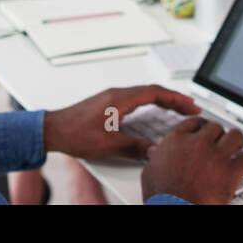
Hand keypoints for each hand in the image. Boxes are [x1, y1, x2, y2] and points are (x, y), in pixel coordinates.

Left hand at [43, 85, 198, 160]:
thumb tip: (155, 150)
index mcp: (119, 99)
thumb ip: (135, 147)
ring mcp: (111, 99)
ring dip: (162, 102)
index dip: (176, 99)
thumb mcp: (109, 144)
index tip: (190, 105)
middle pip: (152, 92)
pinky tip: (152, 115)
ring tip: (177, 110)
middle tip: (190, 108)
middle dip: (174, 99)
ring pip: (144, 95)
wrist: (53, 130)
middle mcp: (116, 95)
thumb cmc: (74, 133)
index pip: (155, 93)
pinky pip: (135, 101)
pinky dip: (150, 105)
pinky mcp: (107, 105)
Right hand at [141, 117, 242, 204]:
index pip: (194, 123)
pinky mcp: (231, 171)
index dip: (202, 127)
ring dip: (237, 141)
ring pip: (235, 136)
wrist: (174, 210)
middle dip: (219, 135)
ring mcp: (216, 155)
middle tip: (221, 142)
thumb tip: (155, 153)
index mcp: (177, 140)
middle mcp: (198, 143)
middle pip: (215, 128)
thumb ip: (156, 157)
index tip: (205, 132)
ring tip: (238, 147)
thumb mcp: (150, 171)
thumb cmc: (161, 196)